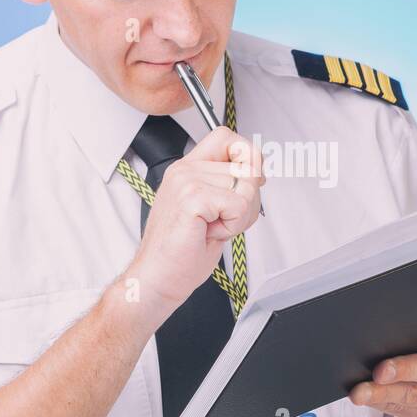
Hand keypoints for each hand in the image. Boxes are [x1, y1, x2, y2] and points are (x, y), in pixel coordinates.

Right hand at [126, 126, 264, 320]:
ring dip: (240, 216)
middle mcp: (185, 170)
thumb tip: (257, 172)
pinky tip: (209, 233)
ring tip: (212, 228)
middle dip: (249, 200)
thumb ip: (230, 187)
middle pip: (246, 166)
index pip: (226, 137)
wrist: (159, 279)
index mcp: (187, 170)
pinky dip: (232, 225)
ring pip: (246, 186)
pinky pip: (238, 204)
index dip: (246, 155)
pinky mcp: (192, 198)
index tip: (248, 180)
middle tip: (223, 221)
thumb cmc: (182, 252)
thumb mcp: (213, 211)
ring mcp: (187, 181)